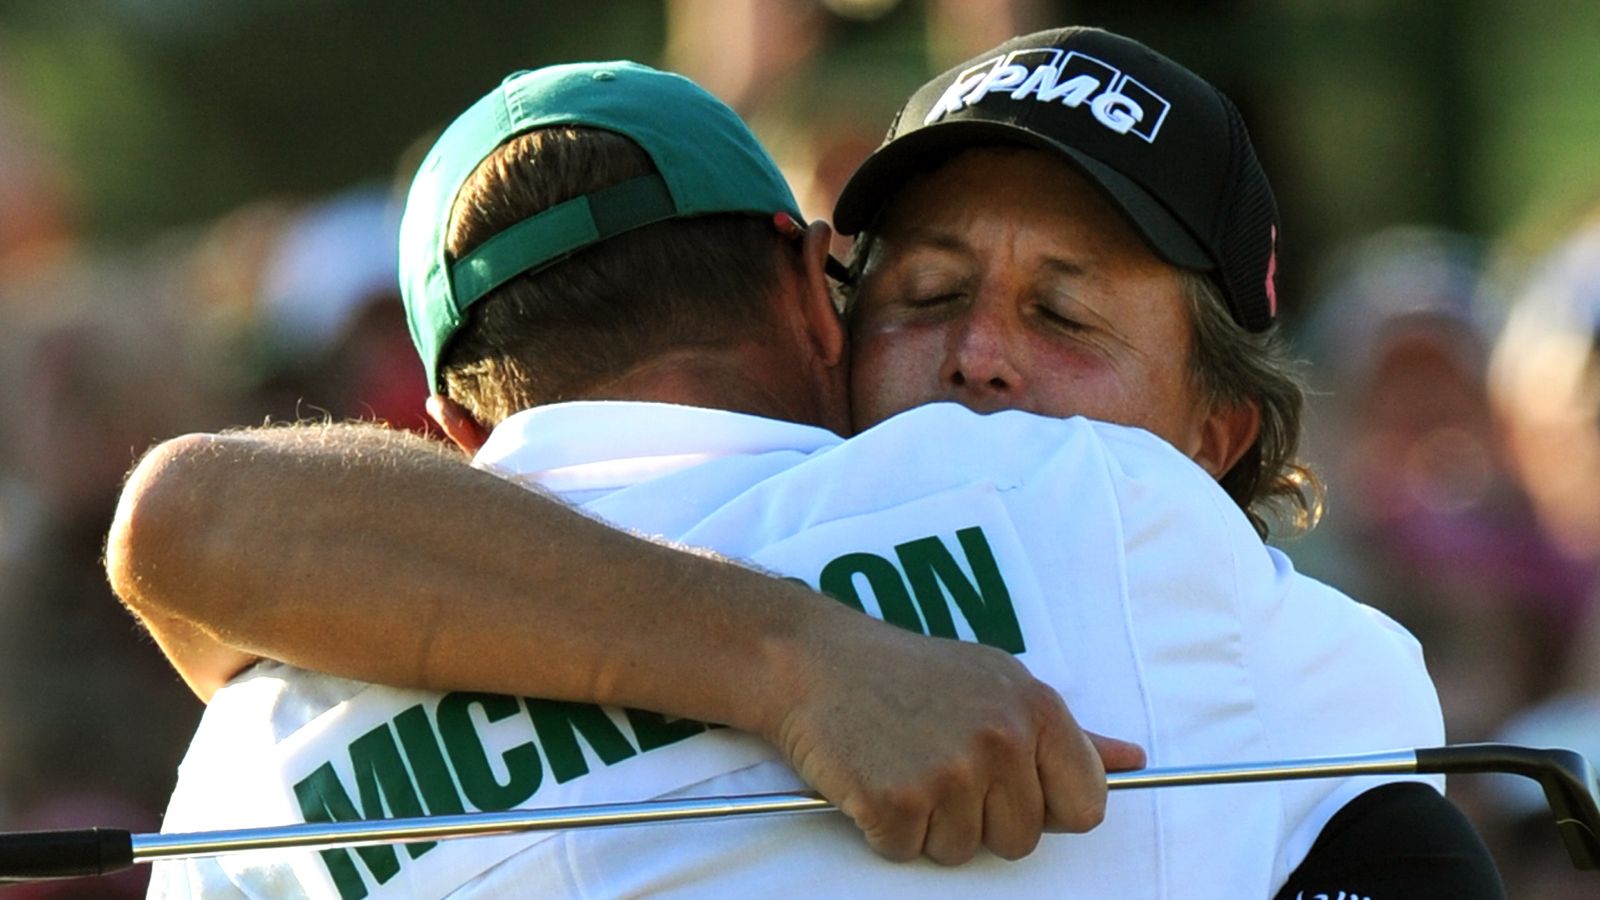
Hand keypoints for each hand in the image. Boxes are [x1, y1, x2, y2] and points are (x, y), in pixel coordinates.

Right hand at [761, 607, 1144, 864]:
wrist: (814, 661)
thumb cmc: (909, 673)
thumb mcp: (997, 682)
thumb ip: (1066, 733)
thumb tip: (1131, 761)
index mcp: (1037, 709)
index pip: (1087, 806)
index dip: (1047, 807)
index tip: (1011, 786)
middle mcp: (1001, 738)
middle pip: (1021, 839)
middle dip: (981, 818)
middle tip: (940, 765)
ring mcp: (949, 772)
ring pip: (963, 852)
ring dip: (931, 824)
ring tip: (905, 763)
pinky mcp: (895, 801)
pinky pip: (908, 852)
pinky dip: (886, 828)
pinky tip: (875, 776)